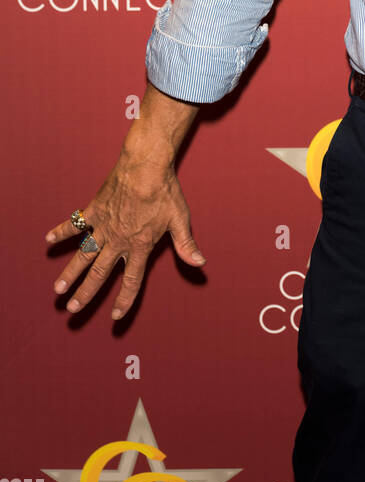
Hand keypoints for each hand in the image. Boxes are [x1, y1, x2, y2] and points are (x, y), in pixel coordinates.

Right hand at [46, 154, 205, 321]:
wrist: (147, 165)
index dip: (124, 299)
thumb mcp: (180, 219)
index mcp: (140, 245)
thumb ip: (186, 244)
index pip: (132, 280)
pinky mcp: (95, 209)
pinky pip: (76, 223)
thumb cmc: (166, 192)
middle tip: (72, 309)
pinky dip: (62, 231)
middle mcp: (119, 240)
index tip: (115, 316)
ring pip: (84, 254)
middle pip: (100, 273)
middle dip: (86, 293)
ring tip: (58, 288)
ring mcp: (104, 225)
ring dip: (71, 272)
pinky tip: (48, 239)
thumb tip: (200, 263)